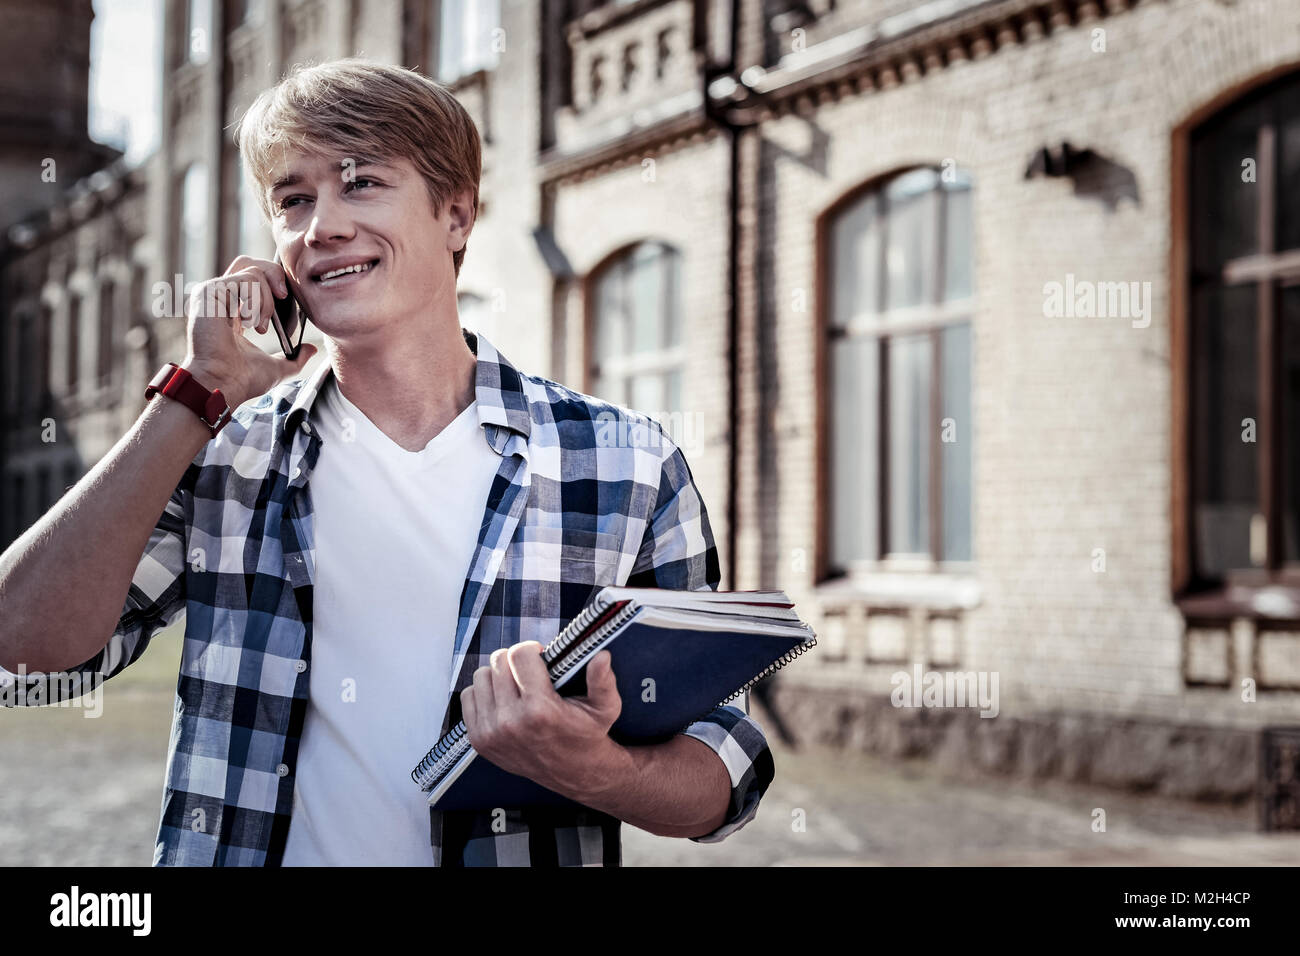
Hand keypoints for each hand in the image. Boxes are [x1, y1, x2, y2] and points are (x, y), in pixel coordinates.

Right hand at [181, 255, 316, 406]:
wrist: (223, 384)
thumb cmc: (241, 379)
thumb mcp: (276, 367)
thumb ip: (295, 358)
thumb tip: (311, 350)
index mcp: (234, 309)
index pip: (254, 277)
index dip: (274, 280)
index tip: (286, 298)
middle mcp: (221, 298)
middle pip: (251, 263)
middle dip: (275, 276)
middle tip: (283, 297)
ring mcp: (213, 294)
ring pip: (253, 272)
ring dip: (265, 299)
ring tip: (259, 326)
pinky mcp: (208, 292)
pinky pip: (244, 279)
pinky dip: (255, 300)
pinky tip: (248, 323)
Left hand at [460, 643, 623, 799]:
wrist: (573, 773)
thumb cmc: (587, 734)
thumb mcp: (605, 708)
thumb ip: (603, 681)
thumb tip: (602, 656)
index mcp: (540, 710)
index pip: (520, 654)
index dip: (532, 651)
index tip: (540, 660)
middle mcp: (510, 722)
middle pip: (498, 661)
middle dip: (516, 662)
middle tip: (530, 674)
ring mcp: (491, 733)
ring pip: (481, 676)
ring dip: (498, 676)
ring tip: (516, 687)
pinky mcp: (478, 740)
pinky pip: (468, 696)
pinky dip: (484, 693)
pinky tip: (503, 701)